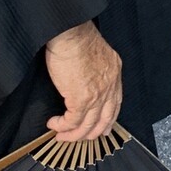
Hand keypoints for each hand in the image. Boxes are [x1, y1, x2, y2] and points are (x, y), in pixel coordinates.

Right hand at [44, 22, 121, 141]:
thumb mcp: (96, 53)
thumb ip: (96, 69)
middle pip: (104, 120)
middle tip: (77, 138)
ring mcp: (97, 94)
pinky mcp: (81, 99)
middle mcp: (109, 85)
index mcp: (114, 71)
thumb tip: (86, 82)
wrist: (70, 32)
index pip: (116, 104)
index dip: (108, 120)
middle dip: (90, 133)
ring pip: (87, 126)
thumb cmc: (77, 36)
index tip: (103, 130)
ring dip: (72, 134)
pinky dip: (62, 126)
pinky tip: (54, 124)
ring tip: (61, 135)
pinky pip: (72, 122)